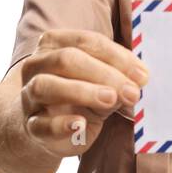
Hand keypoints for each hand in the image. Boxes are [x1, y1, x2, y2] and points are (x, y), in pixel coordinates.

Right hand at [19, 29, 148, 157]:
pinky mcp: (30, 125)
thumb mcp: (101, 83)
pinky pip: (41, 124)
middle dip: (104, 74)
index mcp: (55, 44)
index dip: (117, 57)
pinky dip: (61, 124)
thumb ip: (117, 77)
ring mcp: (29, 95)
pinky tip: (80, 124)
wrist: (49, 130)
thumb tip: (140, 79)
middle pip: (67, 59)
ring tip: (110, 100)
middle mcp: (36, 65)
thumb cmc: (80, 98)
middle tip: (132, 91)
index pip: (87, 42)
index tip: (143, 75)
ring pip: (47, 86)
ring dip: (82, 91)